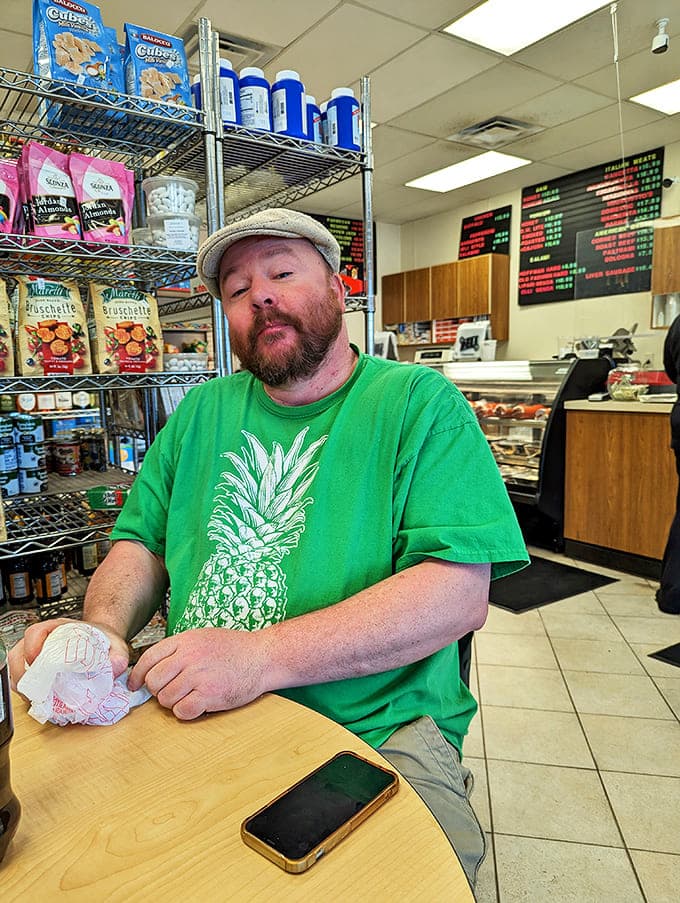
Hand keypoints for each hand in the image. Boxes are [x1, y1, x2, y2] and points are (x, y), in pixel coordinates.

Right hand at [8, 617, 129, 688]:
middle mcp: (43, 641)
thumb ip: (118, 656)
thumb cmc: (103, 641)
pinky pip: (23, 679)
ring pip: (17, 669)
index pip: (35, 632)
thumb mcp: (115, 645)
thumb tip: (115, 669)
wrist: (102, 643)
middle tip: (37, 691)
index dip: (31, 648)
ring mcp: (37, 655)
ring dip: (24, 685)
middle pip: (18, 654)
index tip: (37, 662)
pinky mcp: (37, 670)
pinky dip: (28, 690)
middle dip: (24, 674)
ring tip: (39, 698)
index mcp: (58, 628)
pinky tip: (41, 699)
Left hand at [128, 628, 271, 719]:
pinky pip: (182, 711)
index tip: (134, 685)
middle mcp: (189, 657)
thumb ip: (178, 650)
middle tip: (173, 691)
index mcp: (185, 641)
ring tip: (190, 696)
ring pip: (166, 699)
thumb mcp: (202, 638)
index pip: (148, 658)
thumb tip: (152, 670)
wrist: (262, 657)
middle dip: (159, 691)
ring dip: (174, 702)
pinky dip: (186, 712)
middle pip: (154, 682)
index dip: (137, 675)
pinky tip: (198, 704)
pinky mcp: (210, 694)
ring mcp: (199, 675)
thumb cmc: (233, 649)